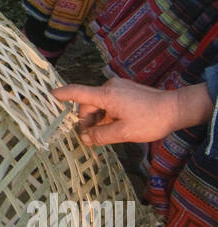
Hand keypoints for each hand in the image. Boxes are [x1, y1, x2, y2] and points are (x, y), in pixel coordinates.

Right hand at [51, 77, 211, 145]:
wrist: (175, 108)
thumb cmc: (150, 120)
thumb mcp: (123, 133)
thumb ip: (100, 136)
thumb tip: (84, 139)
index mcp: (106, 95)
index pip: (78, 93)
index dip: (62, 94)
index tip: (49, 95)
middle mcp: (110, 87)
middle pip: (89, 104)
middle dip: (88, 121)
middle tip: (93, 139)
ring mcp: (119, 87)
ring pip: (100, 105)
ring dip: (99, 119)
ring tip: (109, 134)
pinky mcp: (126, 90)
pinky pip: (109, 102)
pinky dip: (108, 114)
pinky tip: (117, 126)